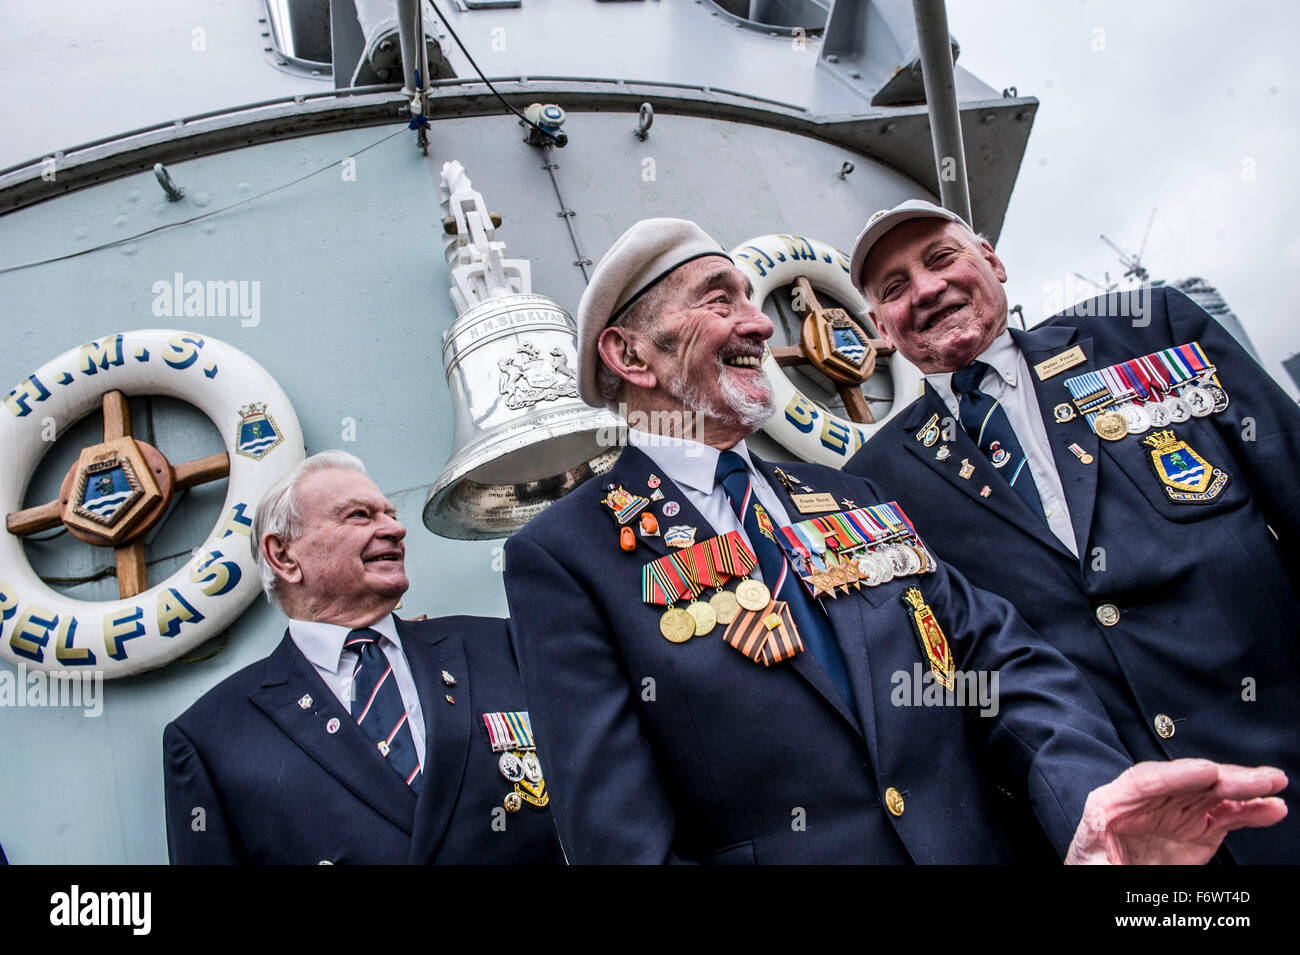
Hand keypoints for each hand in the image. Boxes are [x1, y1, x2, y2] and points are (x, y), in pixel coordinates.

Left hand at [1065, 759, 1286, 864]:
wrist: (1102, 876)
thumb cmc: (1093, 867)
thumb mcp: (1091, 863)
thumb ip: (1102, 859)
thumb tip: (1114, 862)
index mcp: (1109, 804)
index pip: (1144, 781)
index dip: (1178, 775)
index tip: (1206, 772)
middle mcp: (1145, 802)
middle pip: (1184, 782)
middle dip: (1222, 777)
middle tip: (1255, 778)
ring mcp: (1172, 813)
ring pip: (1209, 793)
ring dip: (1243, 787)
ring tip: (1271, 784)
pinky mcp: (1193, 829)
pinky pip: (1223, 816)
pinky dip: (1248, 812)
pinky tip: (1269, 808)